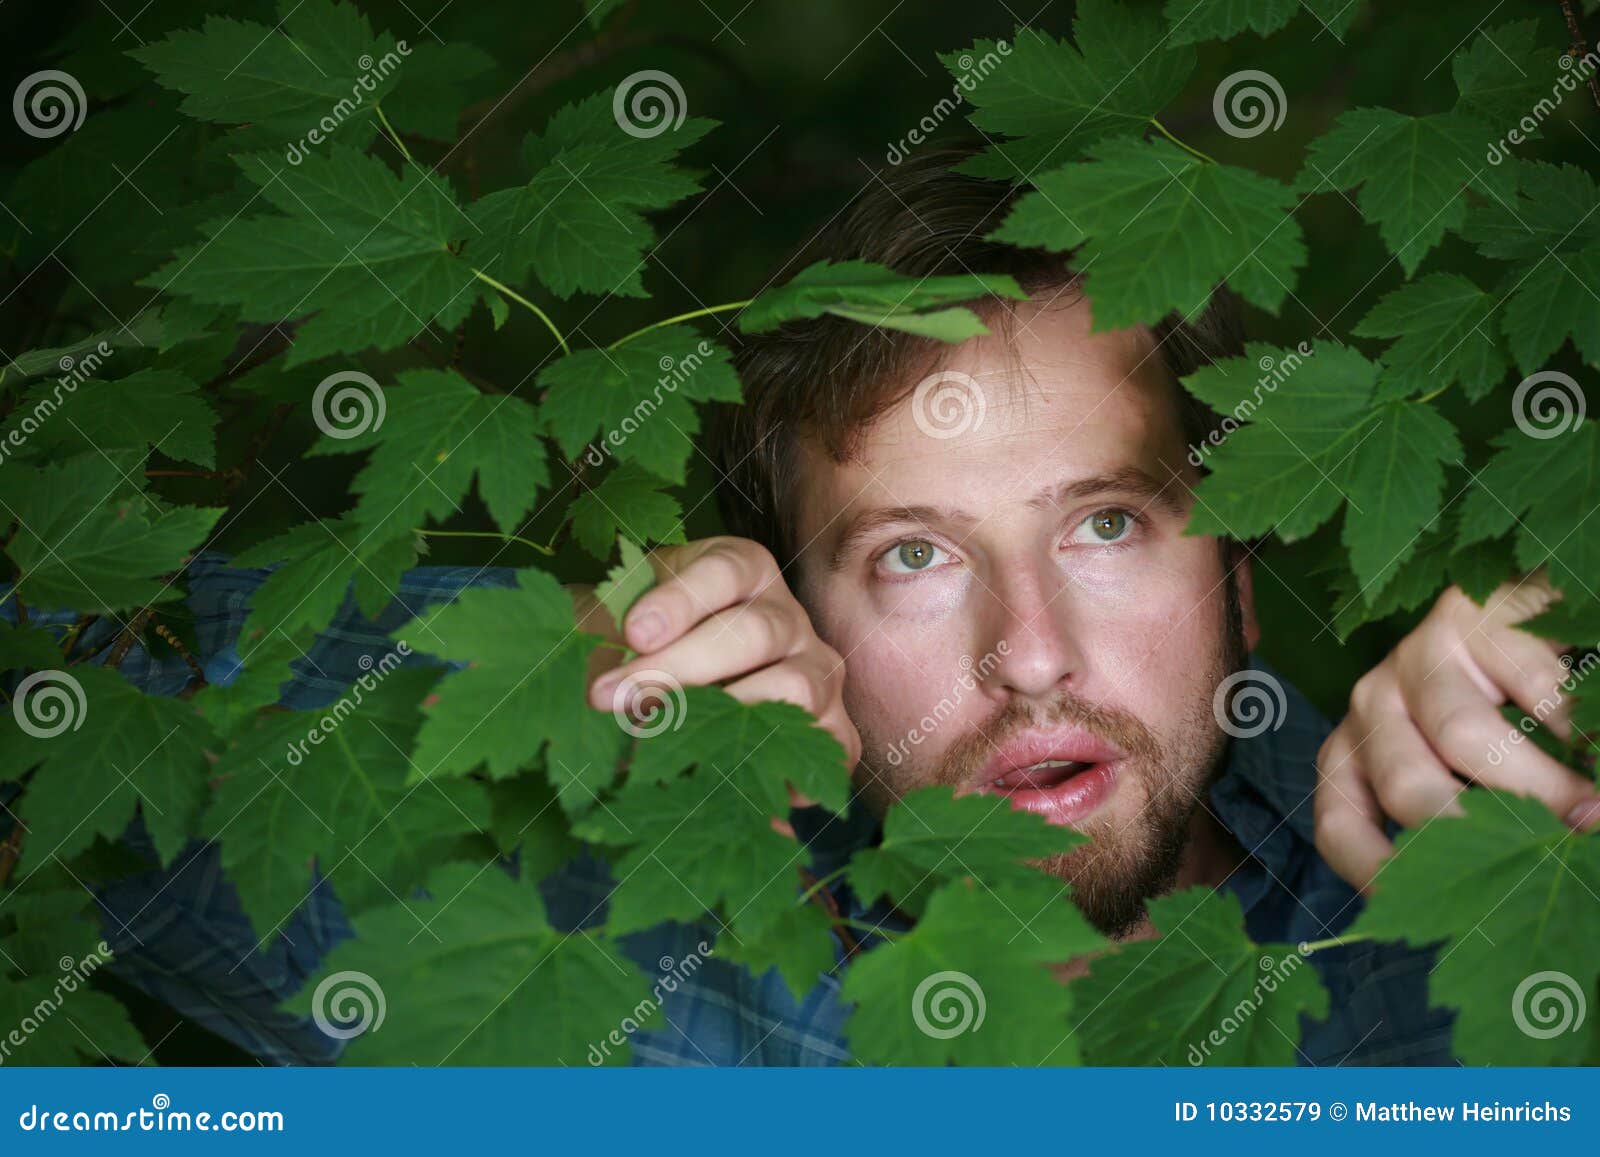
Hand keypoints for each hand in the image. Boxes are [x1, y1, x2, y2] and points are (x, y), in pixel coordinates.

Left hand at [582, 536, 860, 802]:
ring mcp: (816, 669)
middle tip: (618, 701)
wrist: (664, 692)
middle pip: (756, 633)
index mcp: (742, 571)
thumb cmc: (632, 649)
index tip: (632, 634)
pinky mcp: (833, 724)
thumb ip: (604, 638)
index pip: (724, 572)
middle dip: (682, 670)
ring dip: (728, 722)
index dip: (680, 602)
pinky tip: (729, 784)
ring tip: (664, 748)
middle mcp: (787, 616)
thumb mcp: (612, 624)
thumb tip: (598, 688)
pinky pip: (833, 746)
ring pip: (797, 689)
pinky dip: (790, 771)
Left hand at [1316, 575, 1599, 892]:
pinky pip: (1531, 684)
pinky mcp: (1473, 614)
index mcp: (1355, 755)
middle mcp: (1370, 705)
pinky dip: (1577, 727)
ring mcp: (1415, 656)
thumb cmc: (1491, 718)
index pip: (1338, 827)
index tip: (1434, 918)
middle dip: (1479, 835)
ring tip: (1589, 817)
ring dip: (1539, 786)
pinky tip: (1597, 750)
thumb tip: (1513, 893)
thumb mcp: (1462, 780)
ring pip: (1464, 735)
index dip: (1379, 875)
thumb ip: (1474, 827)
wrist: (1523, 618)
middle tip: (1538, 867)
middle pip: (1407, 786)